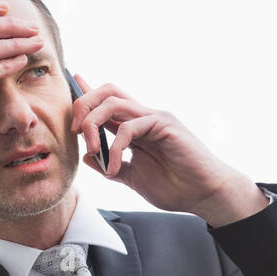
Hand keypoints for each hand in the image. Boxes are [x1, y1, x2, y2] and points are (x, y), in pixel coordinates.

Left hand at [69, 73, 267, 225]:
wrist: (203, 195)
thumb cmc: (175, 187)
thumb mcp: (133, 178)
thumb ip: (111, 167)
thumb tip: (87, 157)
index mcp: (136, 127)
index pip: (108, 102)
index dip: (88, 91)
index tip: (72, 81)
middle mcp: (143, 117)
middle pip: (107, 92)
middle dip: (84, 105)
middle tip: (76, 131)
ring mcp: (154, 118)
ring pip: (113, 102)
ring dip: (94, 124)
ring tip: (94, 151)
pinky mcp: (164, 124)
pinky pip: (129, 126)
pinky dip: (115, 147)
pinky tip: (115, 168)